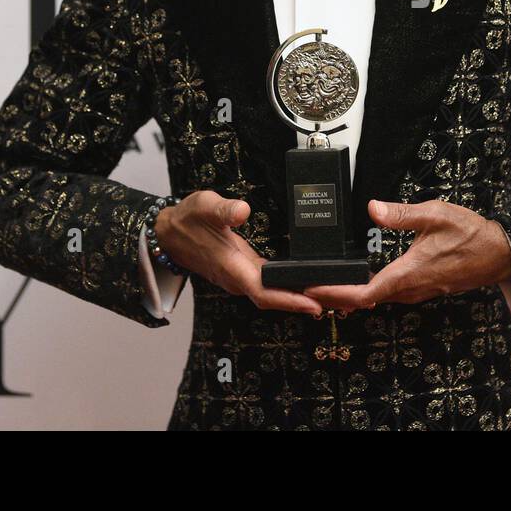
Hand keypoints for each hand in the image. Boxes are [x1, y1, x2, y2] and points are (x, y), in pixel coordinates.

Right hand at [153, 190, 322, 316]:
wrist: (168, 234)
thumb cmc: (187, 220)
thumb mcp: (203, 206)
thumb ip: (222, 209)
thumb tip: (242, 210)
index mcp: (232, 267)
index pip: (265, 292)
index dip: (290, 300)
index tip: (316, 304)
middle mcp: (239, 279)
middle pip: (276, 299)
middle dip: (307, 303)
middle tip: (341, 303)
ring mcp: (242, 278)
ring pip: (275, 296)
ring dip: (302, 299)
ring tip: (335, 298)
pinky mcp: (245, 273)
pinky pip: (272, 288)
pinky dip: (292, 290)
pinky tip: (310, 286)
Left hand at [304, 199, 510, 312]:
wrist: (500, 253)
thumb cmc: (471, 234)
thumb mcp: (435, 214)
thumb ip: (401, 214)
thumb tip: (372, 209)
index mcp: (409, 273)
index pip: (364, 293)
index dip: (336, 293)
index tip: (314, 289)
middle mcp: (411, 288)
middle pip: (365, 300)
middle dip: (336, 296)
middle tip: (309, 287)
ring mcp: (418, 291)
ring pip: (378, 299)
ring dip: (352, 296)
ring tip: (328, 286)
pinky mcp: (424, 288)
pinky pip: (391, 295)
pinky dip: (370, 292)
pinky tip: (361, 284)